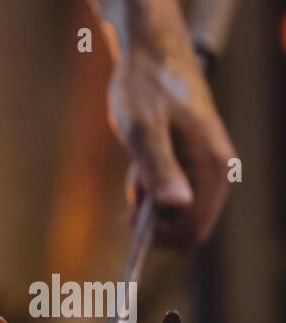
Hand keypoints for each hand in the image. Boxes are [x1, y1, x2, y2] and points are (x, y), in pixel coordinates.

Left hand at [104, 1, 235, 248]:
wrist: (150, 58)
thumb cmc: (145, 90)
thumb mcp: (143, 131)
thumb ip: (159, 170)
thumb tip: (178, 209)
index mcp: (212, 167)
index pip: (194, 232)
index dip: (160, 236)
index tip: (133, 215)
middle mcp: (218, 171)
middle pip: (186, 227)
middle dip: (153, 218)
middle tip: (136, 181)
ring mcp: (207, 168)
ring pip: (175, 212)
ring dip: (148, 201)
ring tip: (137, 164)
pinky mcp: (194, 164)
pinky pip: (172, 195)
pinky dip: (150, 187)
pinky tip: (141, 163)